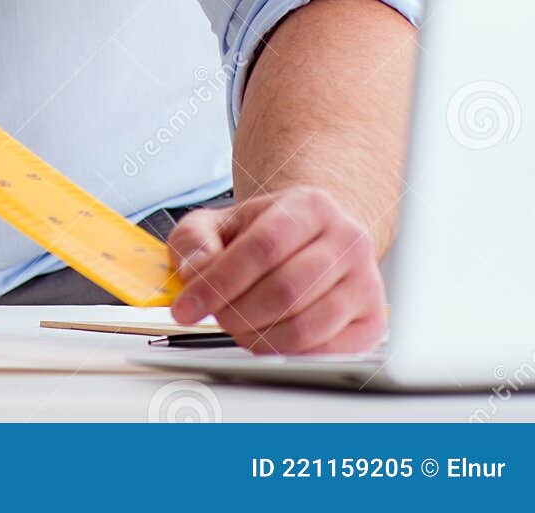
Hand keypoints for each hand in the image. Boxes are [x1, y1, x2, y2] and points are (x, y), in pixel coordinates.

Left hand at [167, 186, 386, 354]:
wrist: (314, 240)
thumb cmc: (266, 233)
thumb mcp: (220, 222)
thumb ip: (195, 240)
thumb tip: (194, 271)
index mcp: (310, 206)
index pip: (262, 247)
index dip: (218, 282)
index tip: (187, 306)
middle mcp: (348, 240)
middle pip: (284, 290)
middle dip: (236, 312)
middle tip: (214, 317)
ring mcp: (366, 283)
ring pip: (305, 325)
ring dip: (258, 336)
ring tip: (237, 326)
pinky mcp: (372, 323)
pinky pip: (326, 352)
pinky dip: (286, 354)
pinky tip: (265, 339)